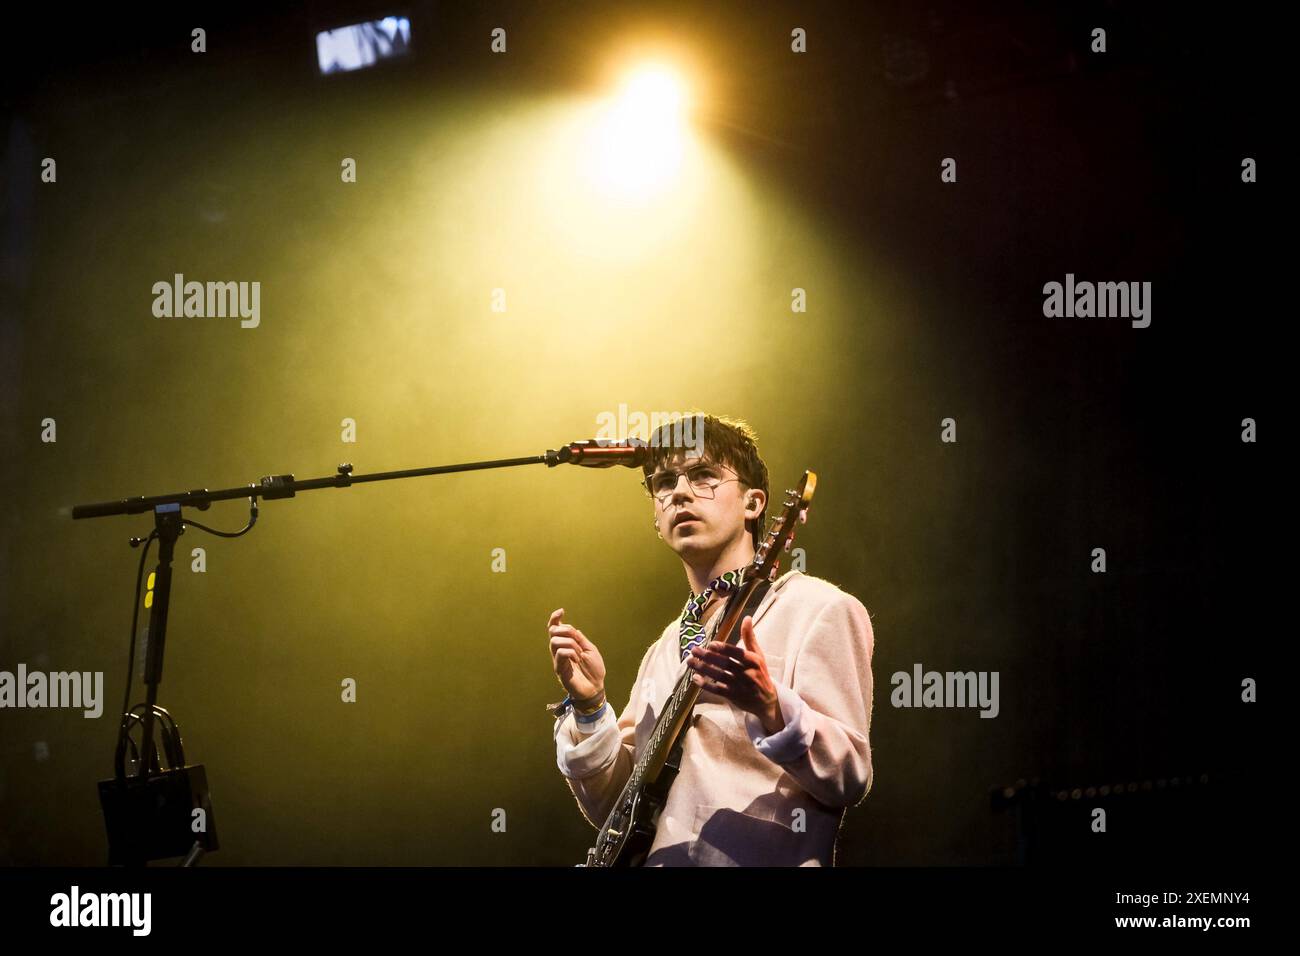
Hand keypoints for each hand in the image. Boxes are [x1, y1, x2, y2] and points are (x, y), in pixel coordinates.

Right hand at [548, 608, 605, 703]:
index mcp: (567, 645)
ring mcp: (558, 660)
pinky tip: (577, 659)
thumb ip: (579, 639)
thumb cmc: (594, 669)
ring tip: (579, 654)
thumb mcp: (590, 649)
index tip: (561, 611)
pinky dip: (570, 652)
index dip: (555, 619)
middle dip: (566, 630)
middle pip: (553, 632)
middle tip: (577, 640)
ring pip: (555, 641)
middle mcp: (560, 651)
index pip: (555, 629)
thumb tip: (571, 628)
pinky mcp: (559, 669)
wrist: (596, 687)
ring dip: (571, 644)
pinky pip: (560, 653)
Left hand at [686, 615, 783, 733]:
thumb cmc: (760, 673)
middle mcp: (746, 673)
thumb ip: (750, 638)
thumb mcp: (758, 655)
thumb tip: (747, 618)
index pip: (737, 653)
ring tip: (690, 661)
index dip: (724, 649)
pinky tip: (695, 678)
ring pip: (719, 676)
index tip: (710, 644)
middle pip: (725, 663)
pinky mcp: (733, 696)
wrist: (767, 700)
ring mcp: (739, 686)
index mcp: (753, 661)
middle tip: (693, 650)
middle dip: (708, 656)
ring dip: (703, 668)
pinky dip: (705, 684)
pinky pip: (717, 690)